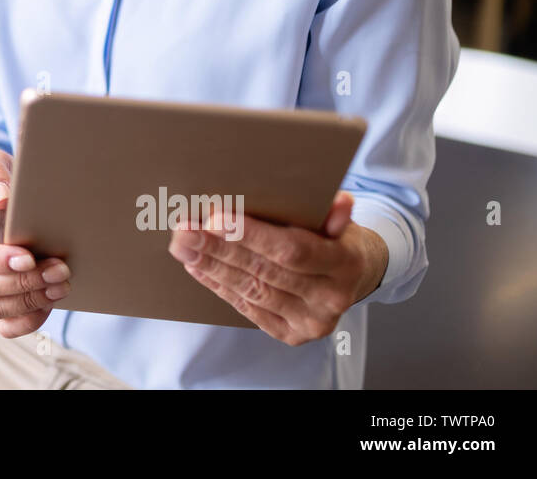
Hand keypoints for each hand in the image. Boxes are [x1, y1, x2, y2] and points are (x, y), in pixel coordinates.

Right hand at [0, 148, 71, 337]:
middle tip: (59, 269)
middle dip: (25, 282)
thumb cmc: (1, 180)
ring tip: (61, 284)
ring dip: (30, 301)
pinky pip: (6, 325)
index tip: (27, 257)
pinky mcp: (3, 298)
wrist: (7, 197)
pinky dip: (28, 321)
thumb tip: (1, 197)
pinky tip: (50, 303)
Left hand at [168, 190, 388, 345]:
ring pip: (251, 291)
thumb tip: (338, 202)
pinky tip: (197, 268)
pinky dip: (219, 286)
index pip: (291, 250)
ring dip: (211, 267)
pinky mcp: (291, 334)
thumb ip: (333, 211)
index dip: (252, 236)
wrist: (353, 277)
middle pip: (263, 271)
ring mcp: (311, 321)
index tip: (215, 218)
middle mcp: (330, 298)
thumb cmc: (335, 239)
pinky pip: (248, 308)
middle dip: (218, 249)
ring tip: (183, 246)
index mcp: (344, 264)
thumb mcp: (339, 220)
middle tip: (184, 230)